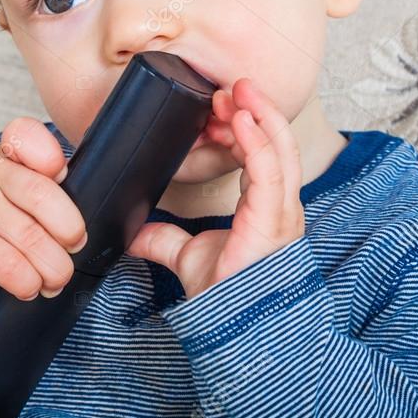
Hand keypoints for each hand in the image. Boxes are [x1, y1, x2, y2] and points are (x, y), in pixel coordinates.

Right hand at [0, 117, 88, 300]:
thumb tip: (106, 201)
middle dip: (69, 227)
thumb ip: (66, 181)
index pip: (25, 135)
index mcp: (13, 149)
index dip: (45, 152)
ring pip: (29, 237)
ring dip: (54, 265)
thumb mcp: (38, 182)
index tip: (60, 170)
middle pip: (39, 194)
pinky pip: (8, 266)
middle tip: (77, 242)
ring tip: (59, 274)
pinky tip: (33, 283)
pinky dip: (29, 282)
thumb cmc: (17, 205)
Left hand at [125, 77, 305, 299]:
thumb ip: (166, 240)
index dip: (243, 129)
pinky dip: (256, 139)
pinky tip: (240, 118)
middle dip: (253, 111)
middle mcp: (281, 206)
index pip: (262, 156)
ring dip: (257, 115)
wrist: (235, 329)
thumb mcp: (189, 256)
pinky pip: (269, 169)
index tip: (217, 109)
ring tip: (237, 90)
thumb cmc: (228, 296)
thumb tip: (135, 232)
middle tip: (227, 88)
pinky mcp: (273, 218)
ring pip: (278, 149)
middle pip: (275, 144)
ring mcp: (282, 212)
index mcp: (266, 209)